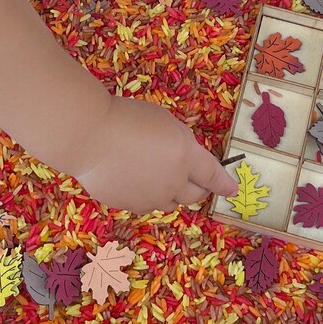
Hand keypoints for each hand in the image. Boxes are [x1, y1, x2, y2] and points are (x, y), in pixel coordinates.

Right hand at [73, 96, 236, 213]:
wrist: (90, 135)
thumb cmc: (127, 118)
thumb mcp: (164, 121)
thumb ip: (179, 142)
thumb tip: (180, 158)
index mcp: (186, 157)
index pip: (213, 175)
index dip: (224, 183)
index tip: (232, 190)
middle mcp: (173, 182)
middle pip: (194, 195)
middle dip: (198, 189)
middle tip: (195, 182)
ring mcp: (150, 197)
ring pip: (169, 202)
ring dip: (170, 192)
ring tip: (157, 175)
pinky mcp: (129, 205)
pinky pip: (144, 203)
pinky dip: (146, 194)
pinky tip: (133, 179)